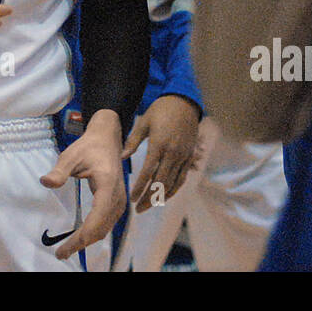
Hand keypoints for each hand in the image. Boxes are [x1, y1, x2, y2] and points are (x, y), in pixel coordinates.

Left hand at [40, 110, 125, 260]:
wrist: (107, 140)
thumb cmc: (88, 147)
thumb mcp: (71, 155)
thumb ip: (60, 170)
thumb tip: (45, 182)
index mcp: (108, 185)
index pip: (96, 219)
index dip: (80, 238)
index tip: (64, 249)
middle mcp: (117, 196)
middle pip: (100, 228)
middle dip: (81, 243)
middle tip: (61, 253)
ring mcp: (120, 201)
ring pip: (105, 229)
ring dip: (88, 241)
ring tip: (68, 249)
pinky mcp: (117, 203)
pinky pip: (107, 223)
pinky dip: (94, 233)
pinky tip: (81, 238)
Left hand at [123, 95, 200, 211]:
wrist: (184, 102)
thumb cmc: (161, 110)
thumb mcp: (144, 122)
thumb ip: (133, 141)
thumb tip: (121, 157)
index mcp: (159, 144)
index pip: (148, 172)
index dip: (140, 187)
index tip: (132, 198)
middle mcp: (173, 153)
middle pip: (161, 182)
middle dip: (149, 197)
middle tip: (139, 208)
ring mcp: (183, 156)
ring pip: (173, 183)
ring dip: (161, 197)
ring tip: (150, 205)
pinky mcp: (190, 156)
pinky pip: (182, 178)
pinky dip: (174, 189)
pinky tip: (165, 196)